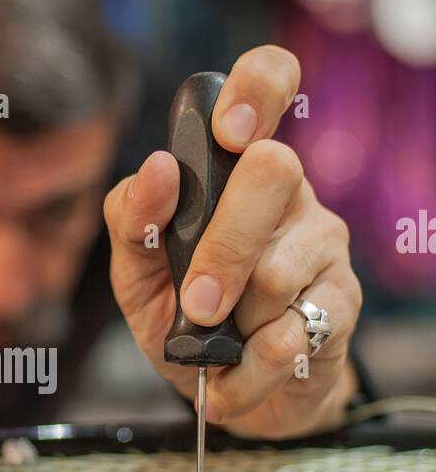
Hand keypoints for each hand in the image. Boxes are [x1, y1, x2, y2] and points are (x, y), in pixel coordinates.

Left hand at [104, 46, 362, 438]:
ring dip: (233, 319)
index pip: (268, 81)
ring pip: (277, 266)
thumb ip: (130, 219)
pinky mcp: (340, 301)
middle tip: (197, 302)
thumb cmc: (183, 317)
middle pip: (274, 170)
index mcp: (234, 166)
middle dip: (223, 247)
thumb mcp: (135, 270)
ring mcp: (322, 242)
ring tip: (219, 340)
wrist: (225, 389)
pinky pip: (291, 329)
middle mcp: (287, 191)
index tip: (228, 133)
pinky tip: (241, 368)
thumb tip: (157, 170)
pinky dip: (251, 364)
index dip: (255, 88)